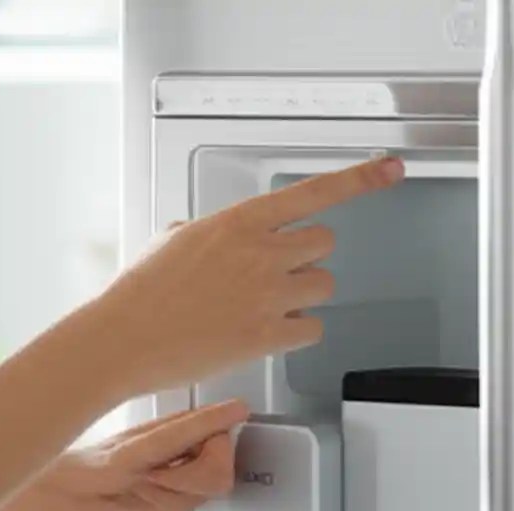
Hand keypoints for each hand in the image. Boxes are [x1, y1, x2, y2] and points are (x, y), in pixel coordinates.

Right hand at [0, 400, 248, 510]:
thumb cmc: (27, 460)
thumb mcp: (83, 437)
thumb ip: (136, 438)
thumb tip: (188, 425)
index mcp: (94, 469)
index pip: (161, 447)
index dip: (204, 430)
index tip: (233, 413)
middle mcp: (97, 508)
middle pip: (183, 495)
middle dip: (212, 463)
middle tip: (221, 436)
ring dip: (183, 481)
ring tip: (186, 452)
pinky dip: (146, 501)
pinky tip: (137, 484)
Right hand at [82, 156, 404, 399]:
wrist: (122, 339)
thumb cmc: (140, 293)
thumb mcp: (173, 239)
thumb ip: (213, 232)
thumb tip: (219, 237)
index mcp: (238, 221)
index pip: (315, 192)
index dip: (361, 179)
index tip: (390, 168)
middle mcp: (260, 253)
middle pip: (325, 245)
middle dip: (308, 257)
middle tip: (279, 272)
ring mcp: (268, 295)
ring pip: (323, 286)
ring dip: (304, 295)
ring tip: (264, 305)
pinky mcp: (268, 335)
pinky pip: (313, 328)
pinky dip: (297, 331)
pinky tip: (266, 331)